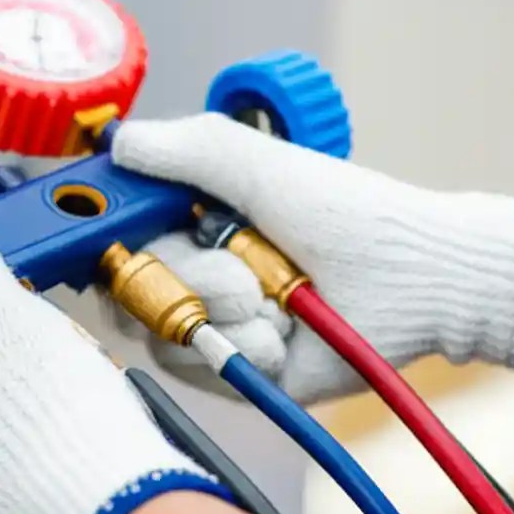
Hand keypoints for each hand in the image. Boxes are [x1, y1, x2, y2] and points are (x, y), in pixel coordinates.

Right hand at [111, 113, 513, 404]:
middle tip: (240, 272)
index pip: (116, 230)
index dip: (99, 234)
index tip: (102, 232)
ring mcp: (214, 324)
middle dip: (186, 279)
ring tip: (275, 301)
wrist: (415, 283)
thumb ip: (187, 149)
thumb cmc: (348, 214)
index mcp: (192, 217)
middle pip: (128, 287)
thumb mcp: (263, 165)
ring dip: (223, 314)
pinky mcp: (237, 372)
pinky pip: (203, 371)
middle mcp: (194, 270)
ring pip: (162, 332)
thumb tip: (117, 141)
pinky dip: (247, 351)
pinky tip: (286, 336)